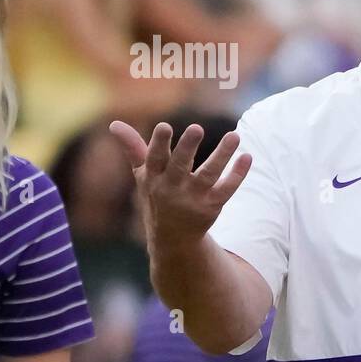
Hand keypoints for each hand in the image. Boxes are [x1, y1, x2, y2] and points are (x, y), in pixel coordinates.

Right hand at [109, 120, 249, 251]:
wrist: (172, 238)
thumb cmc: (157, 197)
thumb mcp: (143, 175)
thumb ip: (133, 148)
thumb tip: (114, 123)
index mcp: (154, 178)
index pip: (155, 159)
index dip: (159, 144)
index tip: (165, 126)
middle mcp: (172, 188)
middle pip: (180, 166)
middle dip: (187, 148)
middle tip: (197, 127)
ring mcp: (193, 198)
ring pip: (209, 175)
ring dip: (222, 155)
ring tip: (234, 136)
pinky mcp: (212, 206)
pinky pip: (227, 190)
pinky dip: (238, 174)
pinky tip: (247, 156)